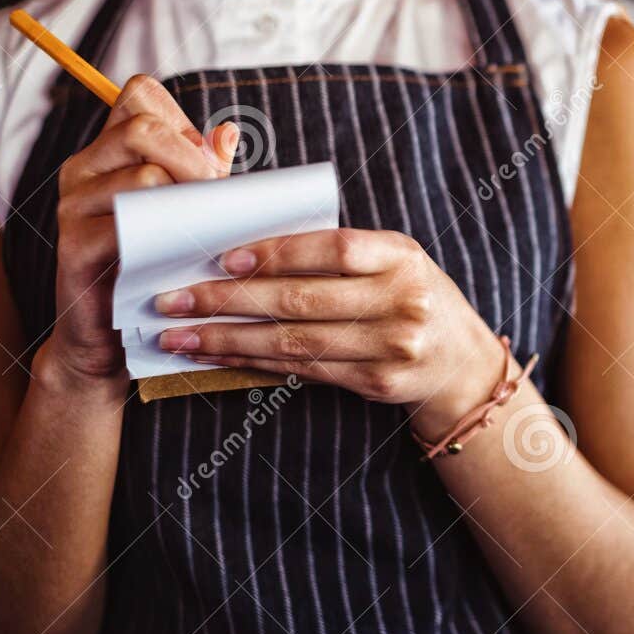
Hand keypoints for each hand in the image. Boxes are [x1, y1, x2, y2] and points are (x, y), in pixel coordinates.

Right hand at [50, 75, 235, 385]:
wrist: (110, 337)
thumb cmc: (154, 268)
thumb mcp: (183, 213)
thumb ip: (203, 173)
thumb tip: (228, 132)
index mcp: (107, 152)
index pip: (139, 94)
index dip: (182, 119)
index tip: (205, 164)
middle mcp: (82, 170)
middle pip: (143, 127)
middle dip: (194, 159)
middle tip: (217, 197)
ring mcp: (73, 207)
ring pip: (143, 175)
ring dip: (189, 202)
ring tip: (205, 231)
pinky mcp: (74, 247)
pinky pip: (128, 225)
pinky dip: (167, 235)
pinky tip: (186, 253)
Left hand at [152, 228, 504, 432]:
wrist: (460, 359)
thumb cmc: (409, 294)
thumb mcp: (390, 259)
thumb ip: (336, 253)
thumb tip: (245, 250)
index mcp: (402, 256)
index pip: (333, 250)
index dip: (276, 253)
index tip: (222, 259)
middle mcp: (402, 301)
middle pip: (302, 300)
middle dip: (228, 300)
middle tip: (173, 301)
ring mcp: (393, 348)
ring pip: (295, 342)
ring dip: (228, 339)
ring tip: (180, 336)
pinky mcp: (379, 383)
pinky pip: (305, 370)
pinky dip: (255, 363)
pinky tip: (219, 356)